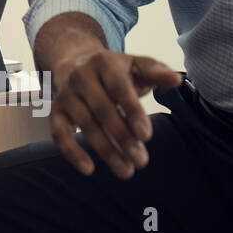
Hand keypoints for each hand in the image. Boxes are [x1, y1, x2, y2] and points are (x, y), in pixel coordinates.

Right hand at [49, 48, 180, 178]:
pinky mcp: (55, 110)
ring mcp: (66, 94)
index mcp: (104, 63)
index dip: (132, 111)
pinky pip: (58, 133)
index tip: (146, 136)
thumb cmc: (113, 69)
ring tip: (126, 171)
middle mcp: (81, 76)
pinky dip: (71, 151)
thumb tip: (176, 80)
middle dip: (122, 137)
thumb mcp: (135, 64)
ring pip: (84, 124)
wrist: (74, 61)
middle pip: (101, 109)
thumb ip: (156, 71)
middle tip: (142, 161)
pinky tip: (88, 169)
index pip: (119, 87)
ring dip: (105, 150)